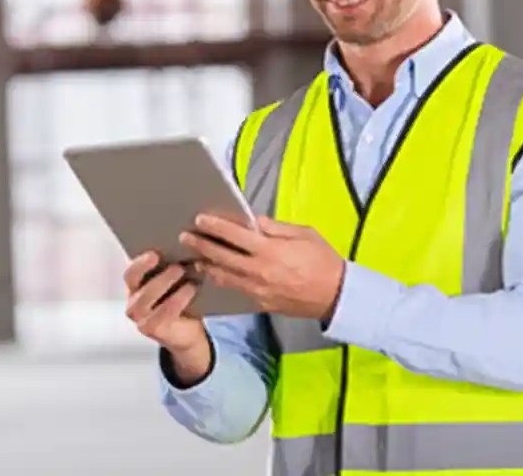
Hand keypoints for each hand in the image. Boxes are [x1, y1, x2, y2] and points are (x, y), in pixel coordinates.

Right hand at [122, 251, 206, 357]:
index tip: (155, 254)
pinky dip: (178, 301)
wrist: (188, 331)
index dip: (141, 263)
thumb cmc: (180, 299)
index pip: (131, 273)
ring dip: (168, 287)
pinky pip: (162, 314)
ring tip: (189, 281)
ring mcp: (140, 318)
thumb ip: (171, 266)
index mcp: (135, 286)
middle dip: (159, 276)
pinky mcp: (151, 329)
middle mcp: (133, 302)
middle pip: (139, 287)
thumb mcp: (175, 281)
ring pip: (147, 300)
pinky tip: (190, 290)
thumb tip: (183, 246)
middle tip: (179, 268)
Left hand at [180, 214, 345, 320]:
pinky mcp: (260, 303)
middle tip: (186, 237)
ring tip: (195, 257)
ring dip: (207, 265)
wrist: (336, 295)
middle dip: (201, 245)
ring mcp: (258, 290)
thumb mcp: (304, 234)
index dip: (215, 226)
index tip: (200, 219)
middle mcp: (259, 271)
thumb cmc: (324, 261)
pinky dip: (223, 280)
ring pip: (224, 276)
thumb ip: (276, 228)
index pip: (235, 235)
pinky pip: (235, 290)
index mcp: (270, 250)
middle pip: (221, 257)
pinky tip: (215, 274)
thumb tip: (254, 222)